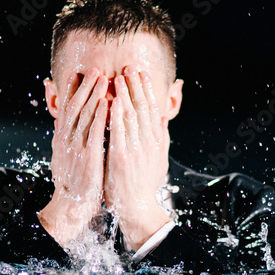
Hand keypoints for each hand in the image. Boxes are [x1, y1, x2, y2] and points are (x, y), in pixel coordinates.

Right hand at [38, 68, 107, 246]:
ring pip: (85, 115)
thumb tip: (62, 121)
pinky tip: (107, 103)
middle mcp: (67, 140)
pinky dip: (100, 115)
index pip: (66, 109)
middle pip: (76, 107)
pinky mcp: (88, 157)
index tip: (77, 73)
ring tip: (102, 78)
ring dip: (94, 95)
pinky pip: (95, 132)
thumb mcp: (64, 156)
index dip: (71, 90)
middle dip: (85, 87)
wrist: (70, 205)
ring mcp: (77, 148)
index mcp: (62, 139)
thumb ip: (65, 137)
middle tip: (94, 69)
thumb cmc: (72, 181)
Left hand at [104, 65, 171, 250]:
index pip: (151, 109)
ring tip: (120, 76)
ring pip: (131, 116)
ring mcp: (134, 149)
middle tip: (130, 67)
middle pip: (142, 108)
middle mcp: (147, 142)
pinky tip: (112, 100)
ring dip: (126, 94)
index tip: (142, 73)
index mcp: (155, 141)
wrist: (137, 207)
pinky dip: (115, 115)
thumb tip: (161, 118)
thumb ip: (160, 137)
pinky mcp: (121, 158)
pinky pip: (118, 132)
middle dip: (135, 86)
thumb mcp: (158, 159)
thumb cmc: (144, 184)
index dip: (146, 89)